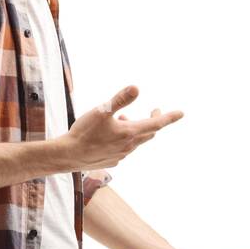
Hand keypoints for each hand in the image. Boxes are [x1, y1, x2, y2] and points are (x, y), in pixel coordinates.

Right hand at [61, 84, 183, 169]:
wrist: (68, 155)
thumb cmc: (84, 132)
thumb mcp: (101, 111)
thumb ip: (120, 100)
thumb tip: (137, 88)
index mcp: (130, 133)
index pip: (156, 123)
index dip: (169, 117)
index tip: (181, 113)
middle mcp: (129, 146)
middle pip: (149, 133)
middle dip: (153, 121)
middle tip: (155, 110)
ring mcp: (121, 155)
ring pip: (136, 141)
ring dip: (136, 129)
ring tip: (125, 119)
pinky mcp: (112, 161)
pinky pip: (124, 149)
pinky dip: (125, 139)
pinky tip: (112, 135)